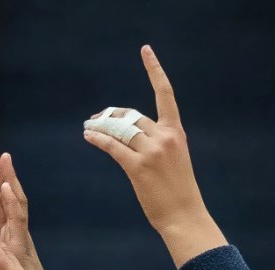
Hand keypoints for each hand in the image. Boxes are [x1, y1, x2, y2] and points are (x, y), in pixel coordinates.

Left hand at [83, 47, 222, 252]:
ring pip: (119, 130)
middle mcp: (165, 137)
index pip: (164, 93)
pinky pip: (112, 147)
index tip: (145, 50)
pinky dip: (98, 140)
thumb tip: (130, 132)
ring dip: (100, 126)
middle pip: (131, 116)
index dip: (154, 69)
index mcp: (176, 132)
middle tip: (95, 119)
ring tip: (89, 127)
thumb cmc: (178, 190)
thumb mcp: (175, 158)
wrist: (184, 215)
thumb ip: (158, 141)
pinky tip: (89, 137)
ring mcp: (152, 152)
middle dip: (110, 115)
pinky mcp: (138, 167)